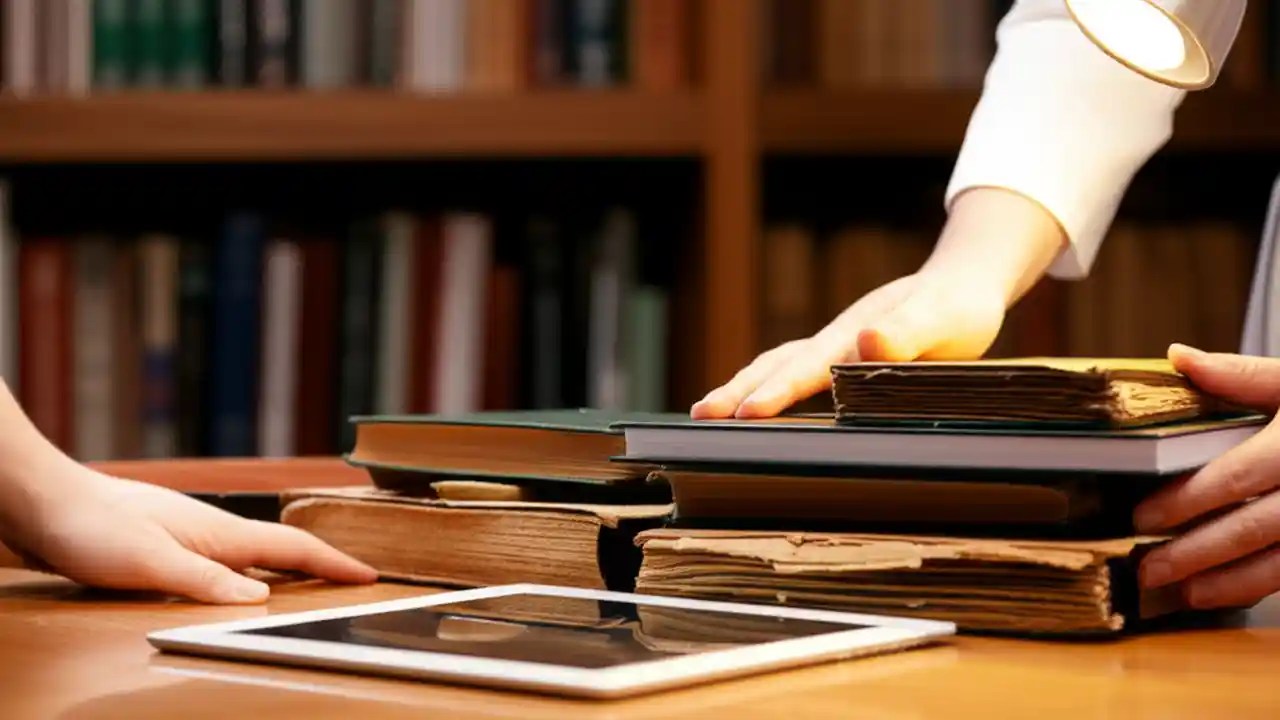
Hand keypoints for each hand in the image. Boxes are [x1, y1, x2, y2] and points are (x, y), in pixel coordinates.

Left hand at [0, 466, 376, 603]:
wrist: (42, 498)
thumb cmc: (89, 525)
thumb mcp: (148, 563)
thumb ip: (205, 581)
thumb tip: (262, 598)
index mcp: (218, 534)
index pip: (291, 548)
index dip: (334, 563)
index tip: (370, 575)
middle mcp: (210, 531)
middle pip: (280, 549)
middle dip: (321, 565)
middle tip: (353, 582)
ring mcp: (189, 535)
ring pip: (252, 554)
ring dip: (286, 569)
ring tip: (310, 588)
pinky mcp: (165, 543)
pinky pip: (224, 561)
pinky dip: (249, 572)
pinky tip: (239, 585)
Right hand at [690, 187, 1065, 419]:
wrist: (963, 281)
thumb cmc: (959, 307)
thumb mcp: (946, 320)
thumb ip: (909, 331)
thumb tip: (867, 341)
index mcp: (854, 335)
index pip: (806, 367)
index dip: (776, 391)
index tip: (746, 412)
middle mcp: (836, 338)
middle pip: (775, 363)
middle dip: (736, 389)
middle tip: (699, 414)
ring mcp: (835, 345)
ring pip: (778, 363)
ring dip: (742, 385)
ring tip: (707, 411)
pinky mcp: (841, 354)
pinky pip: (793, 369)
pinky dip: (765, 384)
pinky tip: (753, 404)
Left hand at [1134, 344, 1279, 609]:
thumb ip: (1242, 375)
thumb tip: (1178, 357)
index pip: (1235, 477)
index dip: (1186, 501)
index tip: (1141, 518)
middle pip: (1251, 528)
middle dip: (1193, 553)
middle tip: (1146, 568)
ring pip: (1278, 564)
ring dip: (1225, 584)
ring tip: (1179, 592)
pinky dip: (1257, 588)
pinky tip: (1221, 593)